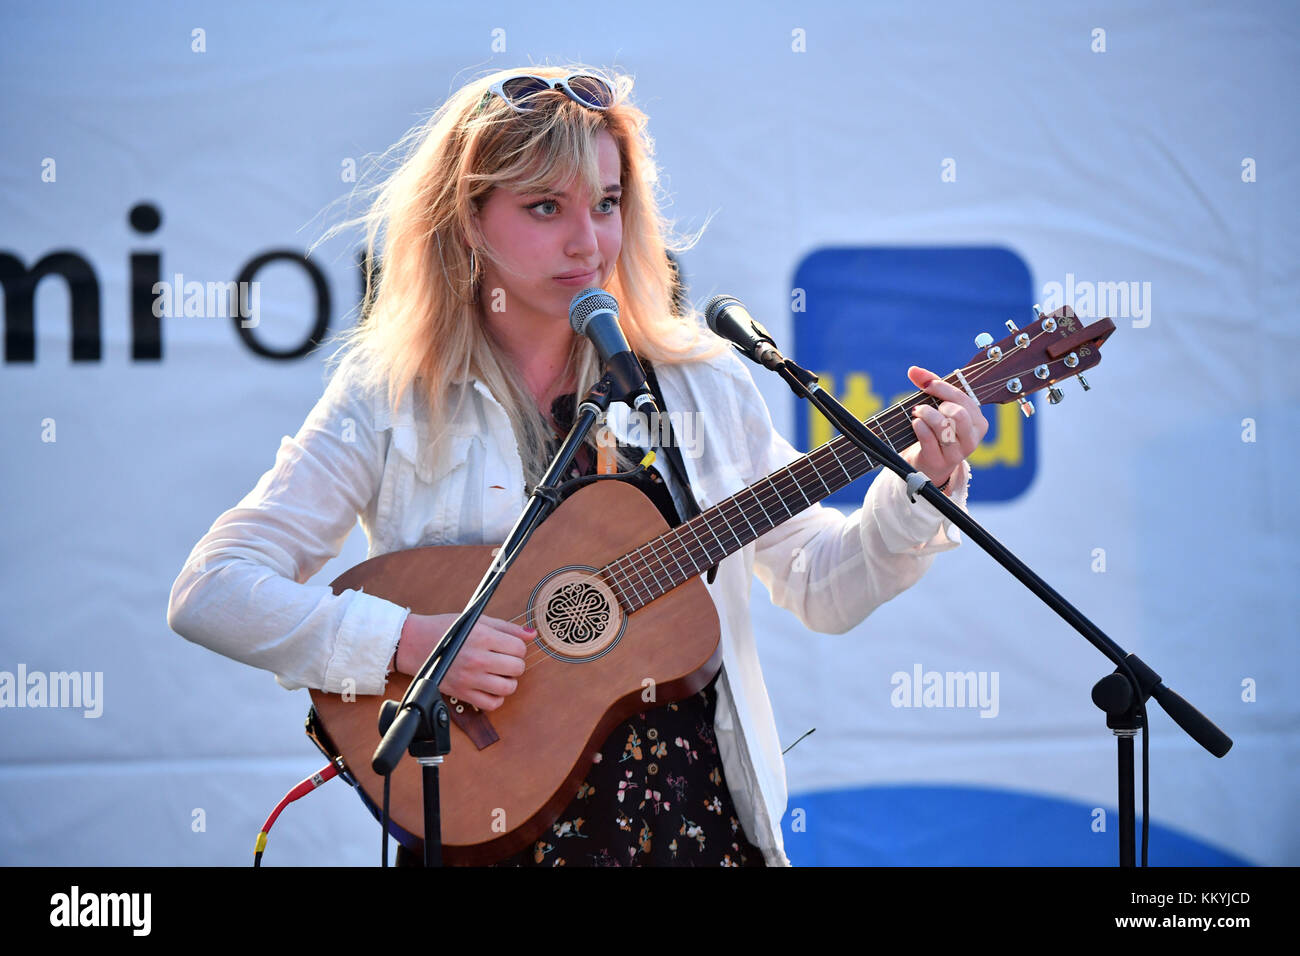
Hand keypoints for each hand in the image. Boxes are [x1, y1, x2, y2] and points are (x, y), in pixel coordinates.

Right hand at [393, 612, 532, 711]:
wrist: (415, 644)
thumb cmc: (446, 630)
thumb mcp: (477, 621)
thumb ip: (507, 628)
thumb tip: (531, 634)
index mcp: (482, 637)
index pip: (519, 648)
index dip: (518, 647)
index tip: (509, 647)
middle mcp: (477, 659)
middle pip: (517, 668)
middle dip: (515, 663)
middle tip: (504, 659)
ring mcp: (470, 678)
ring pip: (508, 688)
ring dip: (509, 681)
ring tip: (499, 673)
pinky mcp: (462, 693)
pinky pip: (492, 704)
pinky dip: (497, 697)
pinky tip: (491, 686)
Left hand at [903, 365, 988, 488]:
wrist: (929, 464)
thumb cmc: (937, 430)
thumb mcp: (938, 406)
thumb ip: (930, 384)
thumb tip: (913, 370)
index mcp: (978, 422)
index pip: (963, 399)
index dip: (943, 389)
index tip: (928, 385)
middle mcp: (972, 438)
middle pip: (958, 414)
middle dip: (938, 404)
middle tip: (923, 405)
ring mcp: (957, 453)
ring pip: (944, 428)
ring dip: (926, 415)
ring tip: (917, 413)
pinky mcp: (940, 462)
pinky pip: (930, 440)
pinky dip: (919, 427)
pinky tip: (915, 423)